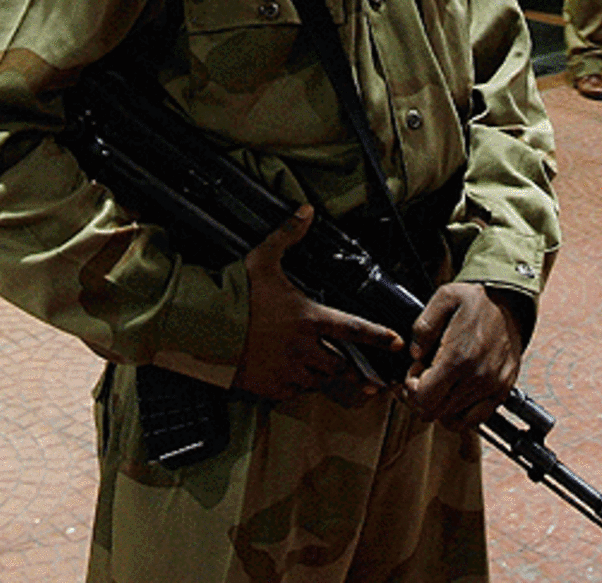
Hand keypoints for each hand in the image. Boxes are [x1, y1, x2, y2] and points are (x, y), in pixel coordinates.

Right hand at [234, 206, 403, 404]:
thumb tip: (306, 209)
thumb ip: (287, 235)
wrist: (205, 328)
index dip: (378, 336)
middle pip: (340, 364)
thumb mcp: (263, 259)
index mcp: (310, 317)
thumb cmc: (237, 294)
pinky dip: (296, 386)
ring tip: (316, 365)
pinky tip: (290, 375)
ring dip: (321, 374)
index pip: (354, 328)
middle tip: (355, 366)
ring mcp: (288, 370)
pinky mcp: (270, 387)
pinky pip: (293, 392)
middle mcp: (304, 348)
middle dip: (346, 364)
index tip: (396, 343)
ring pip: (318, 380)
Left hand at [403, 283, 523, 431]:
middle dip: (421, 397)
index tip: (415, 370)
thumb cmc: (477, 300)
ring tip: (439, 384)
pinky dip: (460, 415)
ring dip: (439, 405)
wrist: (510, 303)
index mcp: (459, 356)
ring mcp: (492, 387)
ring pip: (453, 419)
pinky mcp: (502, 391)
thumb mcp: (445, 297)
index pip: (424, 397)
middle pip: (435, 412)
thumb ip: (423, 327)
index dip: (411, 387)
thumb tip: (415, 354)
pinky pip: (476, 420)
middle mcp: (477, 377)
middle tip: (423, 377)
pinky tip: (454, 396)